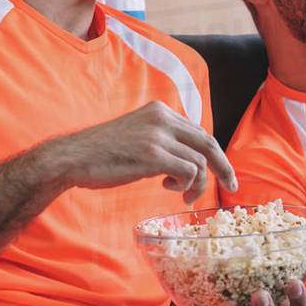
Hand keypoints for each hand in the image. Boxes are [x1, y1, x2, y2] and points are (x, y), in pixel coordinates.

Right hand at [48, 101, 237, 202]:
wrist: (72, 158)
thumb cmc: (103, 153)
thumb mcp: (138, 135)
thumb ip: (163, 139)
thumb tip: (190, 159)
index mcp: (160, 110)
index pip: (199, 132)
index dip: (215, 154)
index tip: (223, 172)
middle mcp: (162, 118)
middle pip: (209, 142)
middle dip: (224, 167)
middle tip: (233, 186)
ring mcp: (158, 135)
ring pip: (201, 160)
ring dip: (198, 183)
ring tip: (183, 195)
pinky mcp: (153, 155)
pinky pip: (189, 171)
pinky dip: (186, 184)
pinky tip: (167, 187)